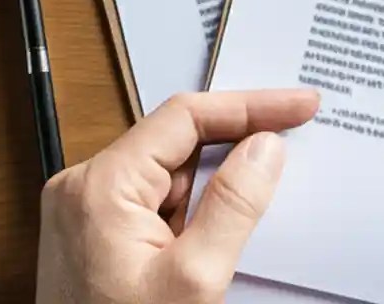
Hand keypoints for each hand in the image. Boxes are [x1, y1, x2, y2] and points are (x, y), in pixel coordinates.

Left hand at [36, 89, 319, 303]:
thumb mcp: (194, 278)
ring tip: (266, 198)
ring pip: (172, 175)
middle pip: (179, 143)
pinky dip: (198, 209)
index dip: (251, 106)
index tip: (299, 106)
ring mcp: (88, 213)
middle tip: (296, 139)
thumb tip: (265, 146)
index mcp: (101, 186)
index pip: (186, 118)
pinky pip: (158, 202)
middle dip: (239, 144)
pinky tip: (230, 225)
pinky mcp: (97, 236)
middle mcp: (85, 189)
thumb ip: (234, 205)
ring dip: (220, 184)